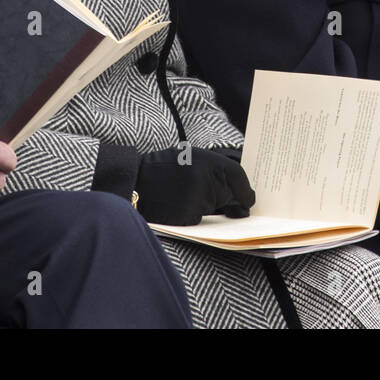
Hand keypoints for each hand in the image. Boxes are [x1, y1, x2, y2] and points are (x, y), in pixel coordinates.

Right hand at [135, 147, 255, 225]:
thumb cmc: (159, 171)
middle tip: (209, 198)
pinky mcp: (189, 214)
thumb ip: (210, 172)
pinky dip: (191, 218)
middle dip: (224, 201)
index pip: (237, 176)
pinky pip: (199, 220)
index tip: (247, 200)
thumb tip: (239, 194)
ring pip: (213, 209)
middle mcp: (205, 175)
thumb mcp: (186, 159)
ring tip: (180, 196)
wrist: (132, 181)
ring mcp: (198, 196)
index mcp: (205, 159)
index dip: (244, 190)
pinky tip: (175, 208)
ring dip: (204, 208)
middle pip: (228, 195)